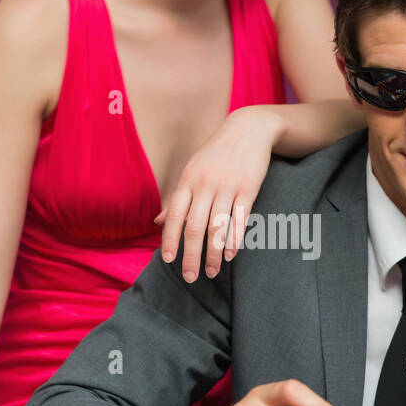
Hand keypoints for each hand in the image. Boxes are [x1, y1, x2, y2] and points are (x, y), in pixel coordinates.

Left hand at [154, 106, 280, 282]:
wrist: (248, 129)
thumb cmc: (216, 153)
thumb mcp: (192, 170)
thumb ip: (177, 198)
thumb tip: (157, 222)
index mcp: (188, 180)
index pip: (174, 215)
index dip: (170, 239)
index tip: (168, 260)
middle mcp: (205, 184)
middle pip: (195, 226)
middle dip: (191, 255)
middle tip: (190, 277)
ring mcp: (228, 186)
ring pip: (217, 227)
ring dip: (213, 253)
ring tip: (211, 272)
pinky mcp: (248, 188)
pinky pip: (240, 218)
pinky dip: (234, 239)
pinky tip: (230, 255)